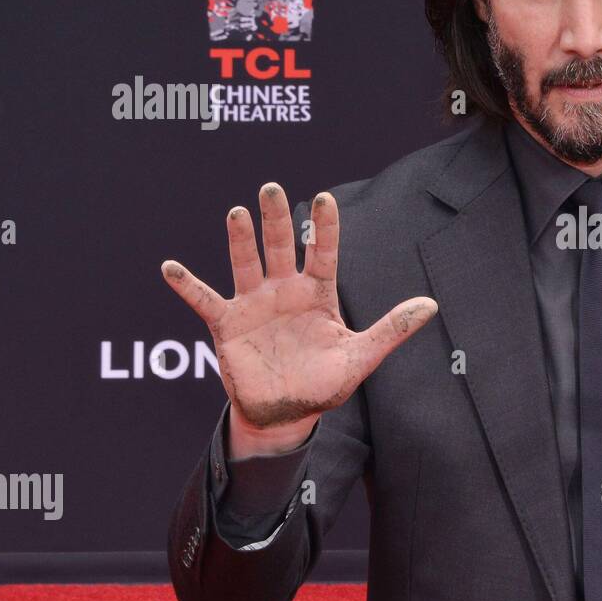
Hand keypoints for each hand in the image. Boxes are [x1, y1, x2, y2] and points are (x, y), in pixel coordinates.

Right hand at [162, 182, 436, 446]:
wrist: (287, 412)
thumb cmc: (325, 382)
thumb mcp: (362, 356)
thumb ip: (392, 329)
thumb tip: (431, 304)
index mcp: (318, 294)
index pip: (323, 253)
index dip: (325, 228)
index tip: (324, 198)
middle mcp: (285, 291)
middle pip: (280, 247)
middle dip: (277, 219)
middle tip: (272, 188)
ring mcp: (254, 304)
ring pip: (246, 263)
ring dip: (240, 239)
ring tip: (237, 212)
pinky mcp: (228, 324)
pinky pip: (205, 300)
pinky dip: (187, 285)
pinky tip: (170, 267)